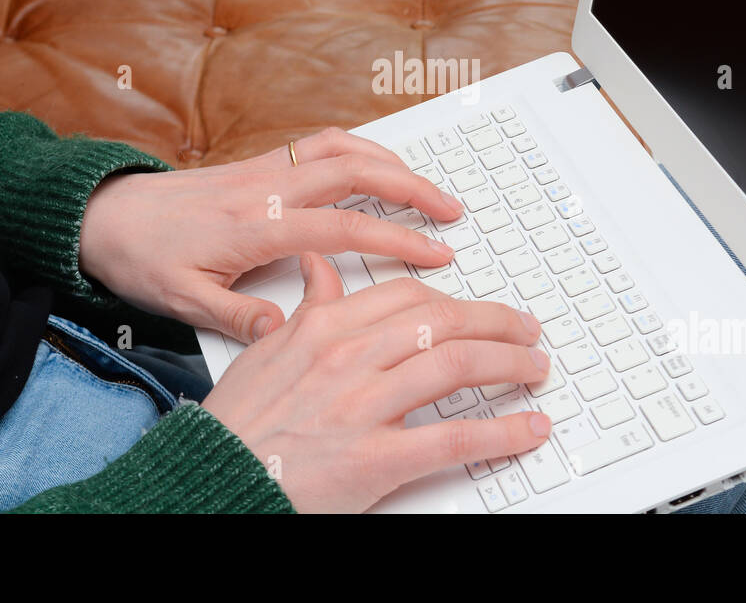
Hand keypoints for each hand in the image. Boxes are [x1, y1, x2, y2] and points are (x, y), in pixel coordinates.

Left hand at [78, 128, 463, 342]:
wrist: (103, 214)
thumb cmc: (141, 257)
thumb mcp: (180, 300)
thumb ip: (236, 316)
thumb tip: (286, 330)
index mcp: (254, 225)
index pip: (342, 226)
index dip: (396, 237)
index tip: (437, 253)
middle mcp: (266, 188)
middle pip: (355, 171)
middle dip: (411, 187)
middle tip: (453, 211)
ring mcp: (264, 169)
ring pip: (341, 147)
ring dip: (390, 161)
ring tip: (427, 186)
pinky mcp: (259, 164)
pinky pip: (320, 145)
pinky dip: (358, 149)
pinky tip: (376, 167)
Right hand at [203, 253, 552, 512]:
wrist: (211, 481)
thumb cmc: (237, 425)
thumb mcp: (267, 351)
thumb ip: (308, 307)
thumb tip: (320, 264)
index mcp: (324, 328)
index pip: (409, 297)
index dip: (456, 300)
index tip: (479, 309)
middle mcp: (348, 358)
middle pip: (443, 322)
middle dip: (497, 323)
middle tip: (526, 332)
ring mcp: (363, 407)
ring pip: (456, 365)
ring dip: (509, 363)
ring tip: (535, 368)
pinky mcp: (376, 458)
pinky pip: (454, 439)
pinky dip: (502, 433)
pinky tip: (529, 429)